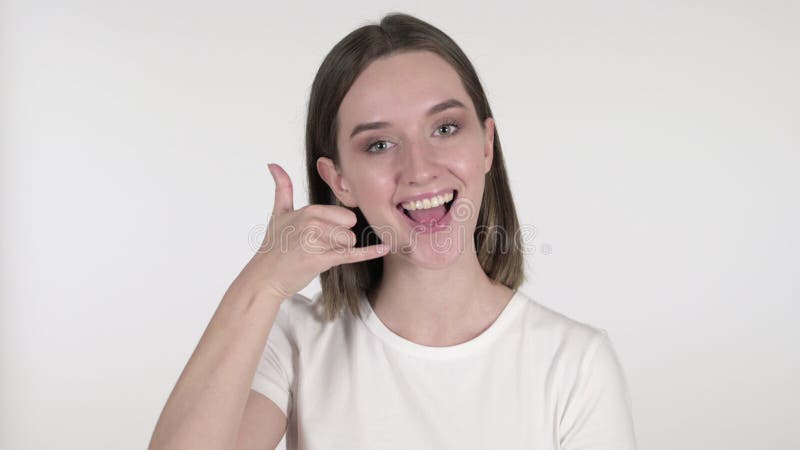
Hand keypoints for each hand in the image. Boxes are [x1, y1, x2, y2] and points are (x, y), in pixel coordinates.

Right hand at [232, 163, 386, 301]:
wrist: (264, 277)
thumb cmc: (273, 247)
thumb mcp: (278, 214)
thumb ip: (282, 188)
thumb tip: (273, 164)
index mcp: (309, 210)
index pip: (345, 214)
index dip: (340, 226)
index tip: (325, 235)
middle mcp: (313, 223)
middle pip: (350, 227)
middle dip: (342, 239)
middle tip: (320, 247)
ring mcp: (316, 241)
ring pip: (350, 242)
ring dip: (339, 251)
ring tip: (318, 255)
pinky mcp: (321, 260)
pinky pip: (352, 254)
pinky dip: (369, 252)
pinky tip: (385, 247)